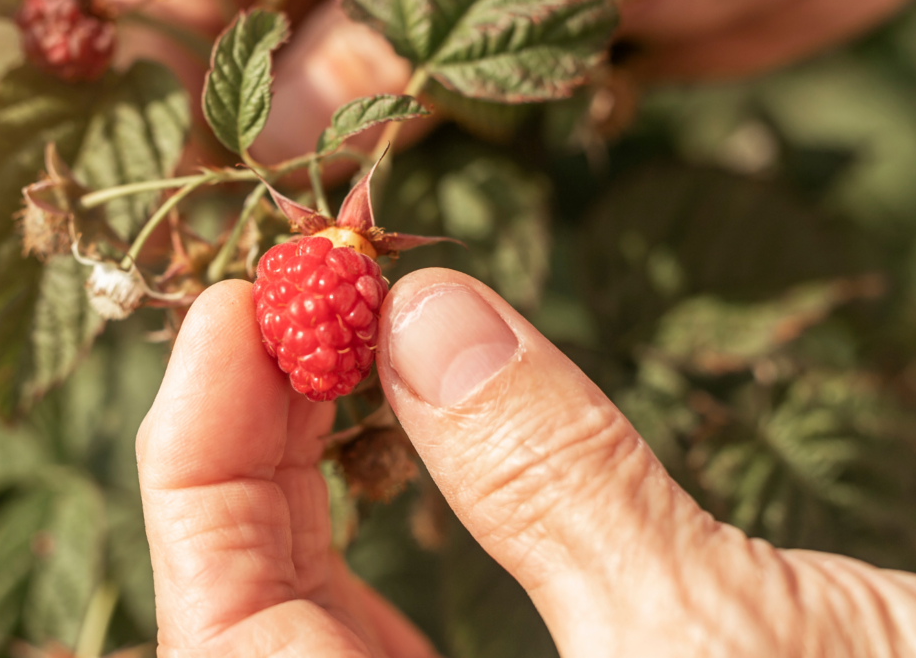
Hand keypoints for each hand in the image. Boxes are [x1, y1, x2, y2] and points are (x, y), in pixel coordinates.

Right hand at [129, 0, 915, 160]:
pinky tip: (319, 228)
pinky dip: (356, 169)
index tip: (118, 93)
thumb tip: (271, 133)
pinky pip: (385, 113)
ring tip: (233, 234)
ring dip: (274, 145)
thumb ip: (404, 16)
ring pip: (307, 65)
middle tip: (174, 197)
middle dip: (204, 90)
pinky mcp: (469, 57)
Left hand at [136, 270, 915, 655]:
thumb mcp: (717, 633)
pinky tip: (407, 421)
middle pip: (261, 622)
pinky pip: (418, 630)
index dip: (197, 462)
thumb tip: (423, 315)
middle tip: (292, 291)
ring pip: (333, 624)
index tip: (231, 306)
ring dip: (317, 467)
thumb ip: (552, 479)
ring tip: (337, 329)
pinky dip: (401, 513)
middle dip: (256, 445)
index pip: (227, 639)